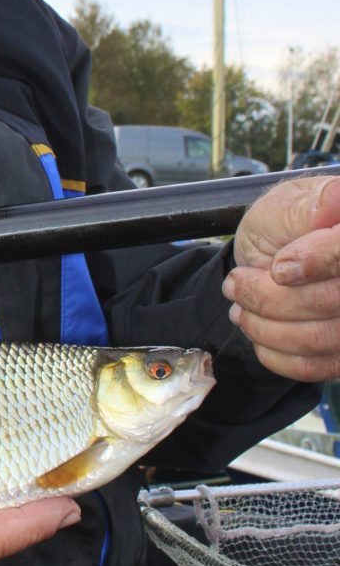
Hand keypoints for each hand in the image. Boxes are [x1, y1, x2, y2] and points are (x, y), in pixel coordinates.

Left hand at [224, 174, 339, 381]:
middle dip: (271, 298)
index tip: (277, 267)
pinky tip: (260, 335)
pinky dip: (279, 355)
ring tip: (241, 309)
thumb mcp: (283, 207)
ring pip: (324, 338)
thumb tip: (338, 198)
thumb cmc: (282, 230)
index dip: (316, 260)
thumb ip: (306, 209)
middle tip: (235, 285)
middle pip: (334, 300)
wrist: (272, 264)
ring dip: (268, 328)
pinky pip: (320, 367)